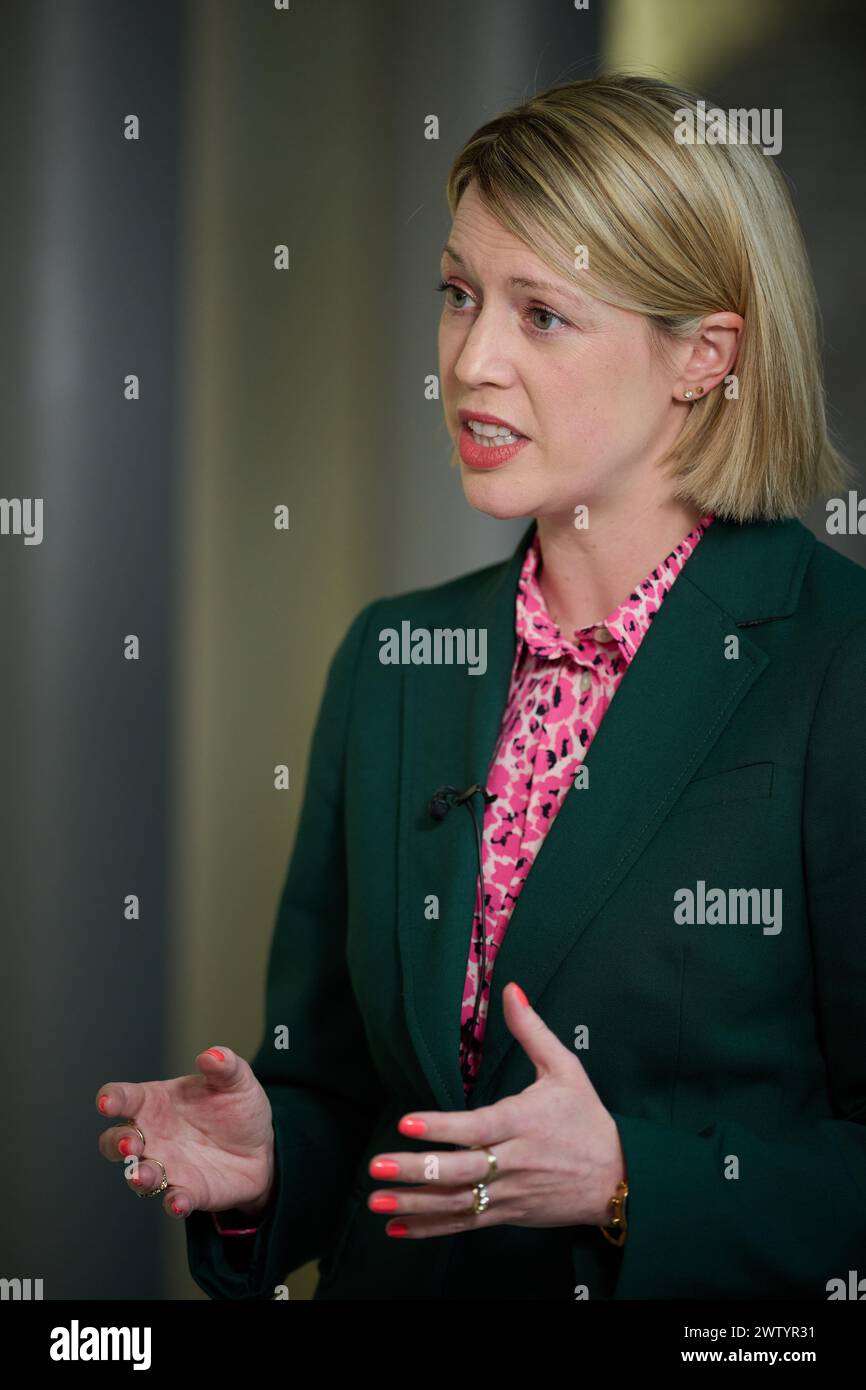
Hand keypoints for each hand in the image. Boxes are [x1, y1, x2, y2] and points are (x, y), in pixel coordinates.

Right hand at [96, 1046, 274, 1219]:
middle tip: (131, 1143)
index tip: (107, 1102)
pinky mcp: (188, 1192)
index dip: (111, 1099)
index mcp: (155, 1102)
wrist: (261, 1148)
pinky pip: (174, 1200)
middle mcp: (152, 1137)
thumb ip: (224, 1066)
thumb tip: (211, 1055)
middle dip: (118, 1143)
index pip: (123, 1098)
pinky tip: (179, 1201)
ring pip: (139, 1175)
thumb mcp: (236, 1080)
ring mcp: (167, 1166)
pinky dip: (174, 1202)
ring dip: (139, 1177)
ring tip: (146, 1175)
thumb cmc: (236, 1108)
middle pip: (116, 1142)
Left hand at [367, 983, 626, 1236]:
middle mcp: (513, 1162)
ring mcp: (509, 1193)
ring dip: (415, 1204)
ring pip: (457, 1202)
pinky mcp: (508, 1214)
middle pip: (459, 1169)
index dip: (441, 1127)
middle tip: (376, 1166)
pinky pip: (465, 1224)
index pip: (477, 1127)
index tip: (407, 1122)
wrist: (618, 1179)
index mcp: (523, 1123)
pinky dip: (431, 1228)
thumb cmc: (587, 1119)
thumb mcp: (566, 1068)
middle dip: (416, 1171)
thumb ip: (532, 1030)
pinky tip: (397, 1228)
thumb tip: (511, 989)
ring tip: (375, 1201)